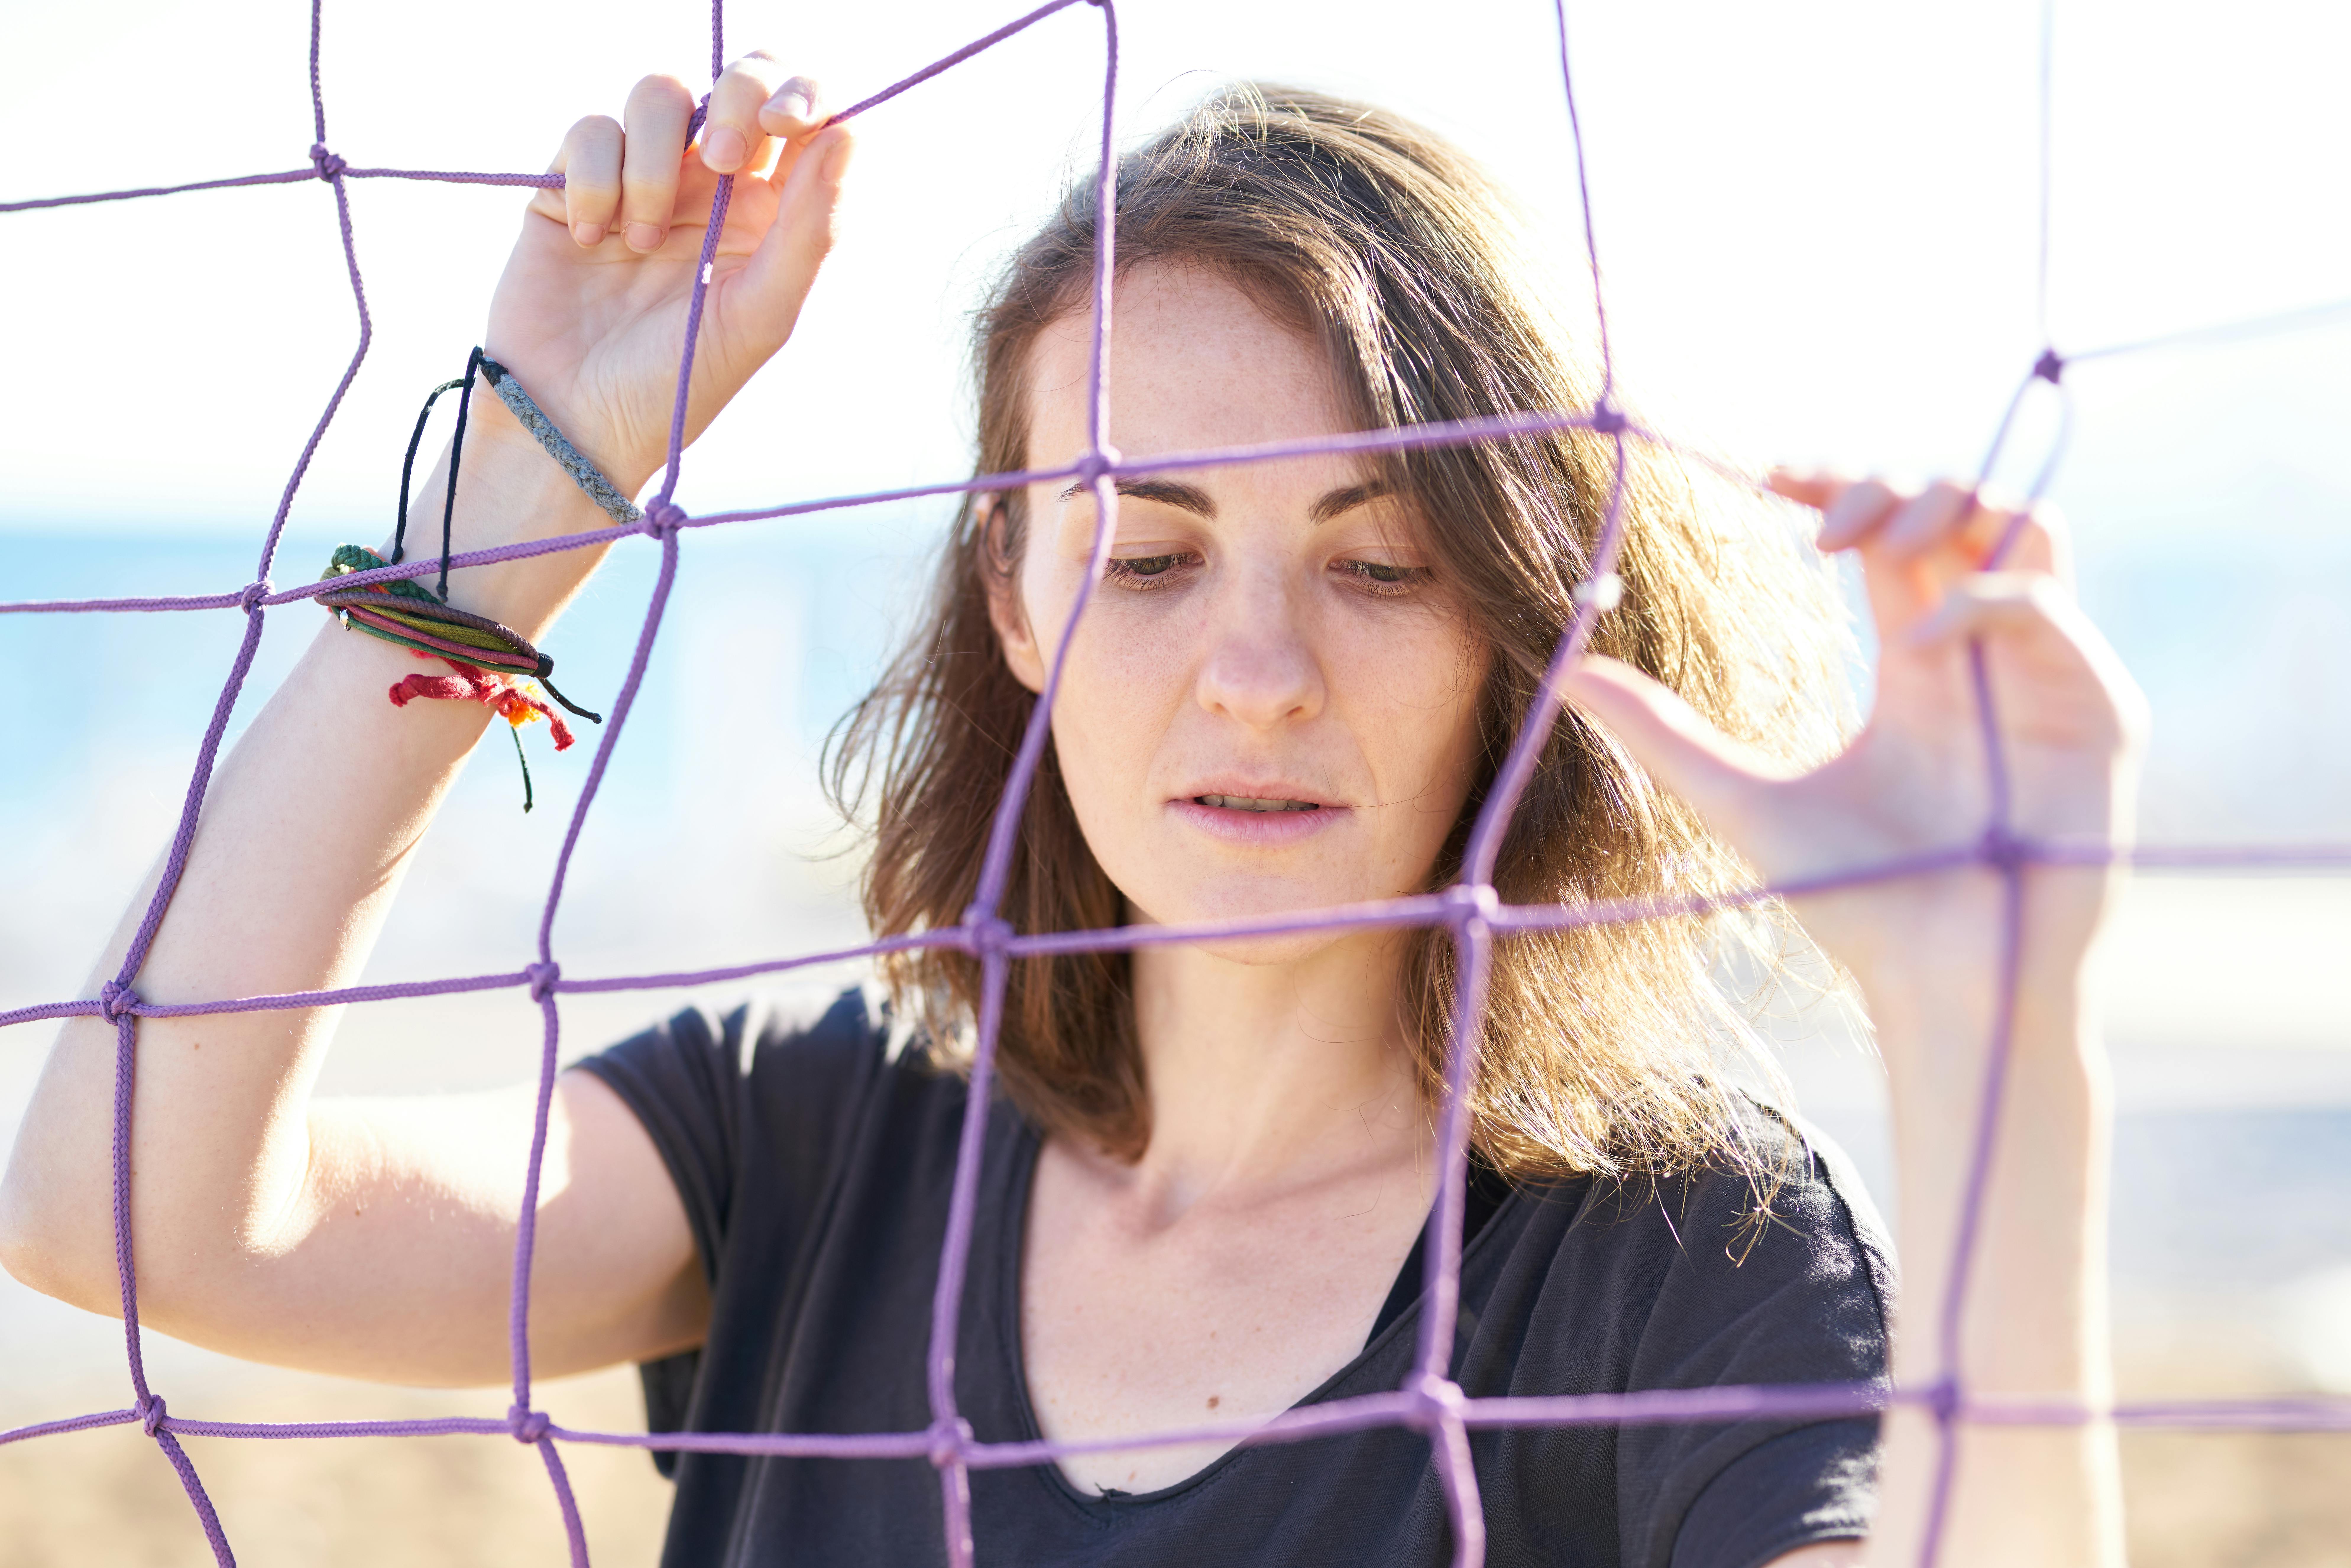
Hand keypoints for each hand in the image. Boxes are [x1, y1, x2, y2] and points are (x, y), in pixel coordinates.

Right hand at [483, 53, 852, 493]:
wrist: (574, 422)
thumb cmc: (676, 385)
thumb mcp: (761, 315)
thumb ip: (810, 229)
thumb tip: (849, 136)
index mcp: (770, 216)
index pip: (804, 120)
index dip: (802, 95)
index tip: (786, 122)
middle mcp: (712, 187)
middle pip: (738, 82)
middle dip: (739, 99)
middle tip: (724, 163)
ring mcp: (643, 178)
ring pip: (661, 94)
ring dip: (657, 163)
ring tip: (642, 245)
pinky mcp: (575, 181)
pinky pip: (592, 130)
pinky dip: (596, 181)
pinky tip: (593, 242)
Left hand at [1561, 473, 2149, 1010]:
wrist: (1936, 982)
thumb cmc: (1858, 901)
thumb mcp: (1744, 800)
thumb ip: (1664, 735)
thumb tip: (1567, 673)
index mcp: (1913, 657)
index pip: (1887, 529)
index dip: (1837, 482)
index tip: (1765, 477)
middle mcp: (1981, 651)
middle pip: (1959, 504)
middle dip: (1890, 484)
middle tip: (1819, 527)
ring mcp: (2045, 674)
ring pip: (2028, 525)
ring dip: (1950, 509)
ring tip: (1875, 550)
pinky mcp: (2096, 709)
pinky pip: (2047, 605)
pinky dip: (1979, 601)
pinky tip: (1919, 646)